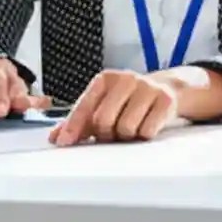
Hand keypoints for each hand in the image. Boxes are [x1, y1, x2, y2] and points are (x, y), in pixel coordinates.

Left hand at [50, 70, 176, 146]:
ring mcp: (146, 88)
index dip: (73, 125)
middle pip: (103, 120)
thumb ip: (79, 121)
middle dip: (105, 133)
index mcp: (105, 79)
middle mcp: (125, 79)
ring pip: (126, 128)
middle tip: (112, 132)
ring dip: (126, 135)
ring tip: (130, 127)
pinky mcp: (165, 100)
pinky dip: (144, 134)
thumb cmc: (127, 101)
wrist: (165, 89)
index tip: (64, 142)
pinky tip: (146, 125)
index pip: (85, 105)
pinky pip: (147, 131)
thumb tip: (56, 137)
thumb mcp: (103, 105)